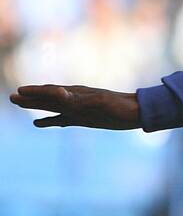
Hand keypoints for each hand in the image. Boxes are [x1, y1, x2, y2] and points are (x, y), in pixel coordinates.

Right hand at [8, 85, 141, 129]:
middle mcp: (74, 100)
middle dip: (30, 98)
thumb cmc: (119, 106)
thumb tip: (59, 93)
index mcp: (77, 94)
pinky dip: (48, 120)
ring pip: (51, 108)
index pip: (52, 92)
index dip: (36, 92)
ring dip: (36, 106)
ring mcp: (77, 110)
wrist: (137, 113)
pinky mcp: (82, 119)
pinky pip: (60, 120)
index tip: (19, 92)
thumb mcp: (98, 102)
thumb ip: (78, 99)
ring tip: (19, 104)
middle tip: (12, 97)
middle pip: (47, 98)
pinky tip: (38, 123)